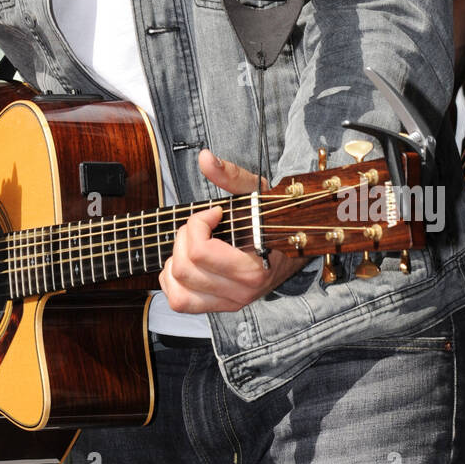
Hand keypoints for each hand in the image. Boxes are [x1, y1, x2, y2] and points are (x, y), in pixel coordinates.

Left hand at [158, 149, 307, 313]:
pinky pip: (180, 302)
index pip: (200, 252)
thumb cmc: (271, 219)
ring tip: (193, 243)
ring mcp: (229, 302)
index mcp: (252, 270)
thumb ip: (231, 176)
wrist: (292, 245)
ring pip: (178, 289)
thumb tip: (205, 158)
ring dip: (176, 259)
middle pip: (185, 268)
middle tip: (201, 224)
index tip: (213, 212)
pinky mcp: (220, 306)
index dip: (198, 223)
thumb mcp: (255, 193)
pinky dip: (172, 280)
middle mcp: (241, 292)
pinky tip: (184, 261)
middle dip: (185, 237)